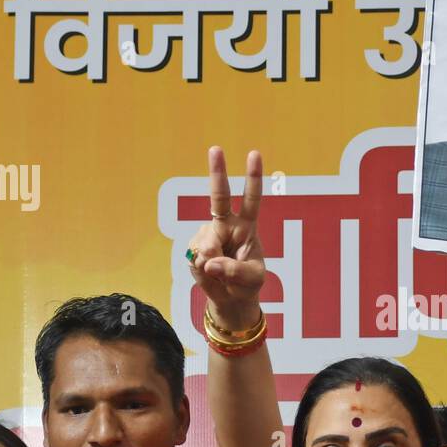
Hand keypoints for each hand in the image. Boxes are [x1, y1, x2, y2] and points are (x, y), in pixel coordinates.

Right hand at [185, 147, 266, 330]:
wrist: (232, 298)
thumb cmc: (247, 284)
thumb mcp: (252, 279)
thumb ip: (234, 270)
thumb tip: (209, 261)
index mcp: (246, 226)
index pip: (251, 199)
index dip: (252, 178)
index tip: (254, 154)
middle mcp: (226, 225)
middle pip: (220, 197)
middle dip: (217, 172)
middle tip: (216, 148)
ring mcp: (207, 235)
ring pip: (206, 244)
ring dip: (213, 263)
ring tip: (222, 273)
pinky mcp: (193, 249)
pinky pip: (196, 259)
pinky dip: (203, 271)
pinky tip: (210, 273)